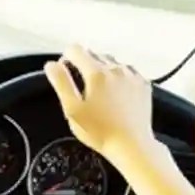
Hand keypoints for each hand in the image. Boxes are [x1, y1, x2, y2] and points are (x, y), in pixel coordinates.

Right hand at [44, 45, 156, 159]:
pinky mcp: (143, 84)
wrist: (132, 145)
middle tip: (81, 87)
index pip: (76, 50)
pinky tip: (115, 93)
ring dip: (102, 69)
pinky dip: (118, 76)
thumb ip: (60, 82)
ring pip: (111, 61)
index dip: (66, 58)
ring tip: (99, 91)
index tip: (65, 71)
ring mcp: (132, 75)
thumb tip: (51, 65)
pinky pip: (127, 71)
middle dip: (84, 64)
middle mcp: (116, 69)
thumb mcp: (72, 109)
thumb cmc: (100, 131)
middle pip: (94, 54)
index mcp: (96, 73)